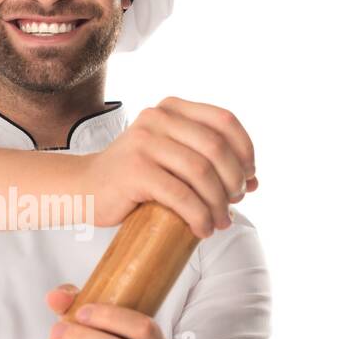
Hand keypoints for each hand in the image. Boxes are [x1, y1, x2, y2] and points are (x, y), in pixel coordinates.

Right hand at [79, 95, 258, 237]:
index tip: (248, 178)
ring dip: (218, 203)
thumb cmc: (133, 178)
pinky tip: (202, 229)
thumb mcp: (171, 158)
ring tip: (220, 222)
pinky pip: (180, 195)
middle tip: (233, 205)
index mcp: (171, 109)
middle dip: (233, 181)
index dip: (245, 150)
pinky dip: (198, 215)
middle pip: (216, 147)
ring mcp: (144, 142)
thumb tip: (254, 182)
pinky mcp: (135, 171)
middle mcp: (158, 117)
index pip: (224, 120)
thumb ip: (206, 161)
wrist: (84, 189)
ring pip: (201, 173)